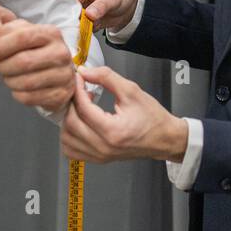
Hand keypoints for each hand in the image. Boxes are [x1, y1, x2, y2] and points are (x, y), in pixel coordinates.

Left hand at [0, 19, 75, 112]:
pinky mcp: (61, 94)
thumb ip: (8, 31)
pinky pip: (30, 97)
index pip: (21, 37)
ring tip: (8, 77)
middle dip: (4, 67)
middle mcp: (61, 53)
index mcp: (51, 33)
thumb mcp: (22, 33)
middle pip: (23, 61)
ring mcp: (64, 75)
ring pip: (26, 82)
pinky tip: (18, 88)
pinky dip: (18, 94)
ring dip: (10, 81)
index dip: (1, 46)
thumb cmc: (33, 50)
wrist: (55, 71)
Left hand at [60, 65, 187, 163]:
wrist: (164, 138)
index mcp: (113, 131)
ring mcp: (99, 155)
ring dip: (69, 118)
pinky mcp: (98, 159)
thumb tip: (85, 72)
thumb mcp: (131, 90)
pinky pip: (71, 150)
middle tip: (80, 91)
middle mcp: (103, 147)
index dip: (77, 89)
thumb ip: (106, 77)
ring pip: (66, 138)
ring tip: (83, 107)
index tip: (79, 79)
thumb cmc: (153, 118)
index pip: (83, 108)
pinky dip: (69, 135)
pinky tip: (80, 123)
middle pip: (71, 123)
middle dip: (72, 103)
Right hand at [66, 0, 138, 31]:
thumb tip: (89, 14)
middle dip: (72, 19)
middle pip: (64, 8)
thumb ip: (101, 6)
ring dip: (74, 27)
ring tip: (85, 29)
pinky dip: (78, 33)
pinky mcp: (77, 21)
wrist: (125, 7)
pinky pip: (73, 28)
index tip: (80, 16)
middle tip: (82, 25)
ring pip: (66, 20)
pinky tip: (84, 34)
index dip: (72, 6)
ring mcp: (74, 9)